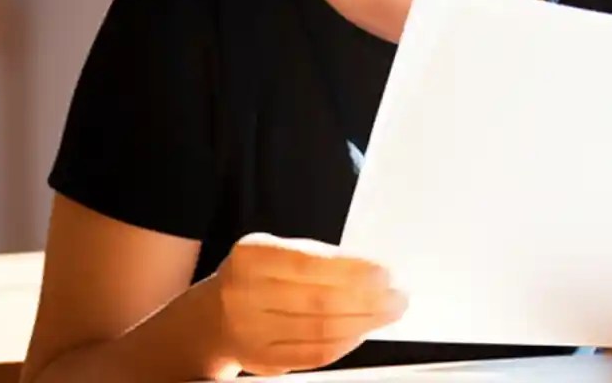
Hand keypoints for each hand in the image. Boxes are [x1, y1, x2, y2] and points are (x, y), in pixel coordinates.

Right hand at [209, 233, 406, 376]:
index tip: (385, 272)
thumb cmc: (259, 277)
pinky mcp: (263, 360)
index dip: (351, 270)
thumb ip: (318, 259)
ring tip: (389, 312)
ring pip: (321, 330)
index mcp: (252, 256)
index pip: (309, 263)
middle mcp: (245, 293)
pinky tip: (363, 331)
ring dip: (364, 322)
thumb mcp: (276, 252)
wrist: (213, 317)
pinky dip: (346, 343)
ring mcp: (251, 331)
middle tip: (398, 296)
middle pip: (319, 300)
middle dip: (368, 300)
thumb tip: (373, 271)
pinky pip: (314, 354)